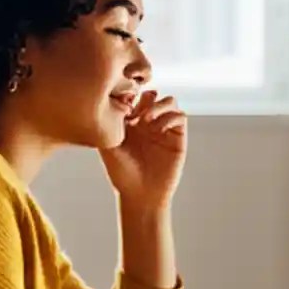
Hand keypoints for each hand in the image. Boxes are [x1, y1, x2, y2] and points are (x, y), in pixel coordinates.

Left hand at [100, 90, 186, 209]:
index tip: (122, 106)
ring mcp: (165, 129)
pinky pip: (181, 116)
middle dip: (144, 97)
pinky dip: (171, 117)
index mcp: (131, 121)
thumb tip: (113, 100)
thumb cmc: (121, 173)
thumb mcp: (107, 146)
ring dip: (159, 105)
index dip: (130, 94)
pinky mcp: (178, 138)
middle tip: (134, 112)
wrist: (141, 195)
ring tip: (146, 119)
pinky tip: (158, 129)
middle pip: (152, 93)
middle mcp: (149, 122)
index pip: (134, 95)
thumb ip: (108, 123)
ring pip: (169, 101)